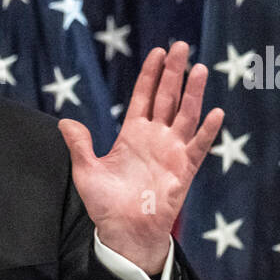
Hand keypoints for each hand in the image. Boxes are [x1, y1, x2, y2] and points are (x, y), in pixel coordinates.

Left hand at [58, 42, 223, 274]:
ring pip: (185, 116)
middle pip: (167, 98)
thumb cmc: (106, 205)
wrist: (123, 232)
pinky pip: (198, 147)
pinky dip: (206, 131)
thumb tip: (65, 122)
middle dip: (174, 73)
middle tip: (181, 46)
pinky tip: (214, 113)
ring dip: (192, 93)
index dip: (150, 75)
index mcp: (132, 135)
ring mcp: (172, 152)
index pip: (144, 98)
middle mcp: (155, 139)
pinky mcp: (184, 170)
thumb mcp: (86, 171)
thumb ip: (80, 145)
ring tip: (198, 69)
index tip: (158, 52)